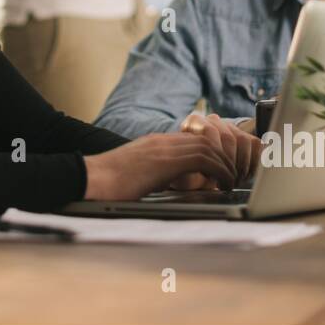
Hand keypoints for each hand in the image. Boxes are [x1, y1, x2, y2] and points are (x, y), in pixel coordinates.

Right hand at [83, 133, 236, 200]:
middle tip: (232, 175)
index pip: (196, 138)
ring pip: (210, 146)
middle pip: (208, 138)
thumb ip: (156, 172)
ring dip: (226, 165)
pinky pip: (204, 158)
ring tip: (230, 182)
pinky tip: (221, 186)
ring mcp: (163, 147)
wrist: (91, 179)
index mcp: (157, 143)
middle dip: (226, 156)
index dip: (215, 152)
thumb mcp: (138, 174)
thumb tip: (170, 184)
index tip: (222, 170)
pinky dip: (219, 172)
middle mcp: (163, 140)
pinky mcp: (165, 160)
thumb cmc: (109, 184)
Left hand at [171, 113, 261, 189]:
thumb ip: (190, 171)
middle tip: (228, 183)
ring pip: (244, 140)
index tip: (215, 176)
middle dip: (230, 164)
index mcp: (194, 123)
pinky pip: (256, 144)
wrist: (198, 175)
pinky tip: (244, 175)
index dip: (215, 155)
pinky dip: (254, 162)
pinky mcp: (245, 135)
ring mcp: (230, 126)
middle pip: (228, 137)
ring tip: (235, 180)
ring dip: (242, 165)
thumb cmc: (188, 176)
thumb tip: (206, 173)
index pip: (209, 131)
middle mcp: (213, 120)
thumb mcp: (184, 174)